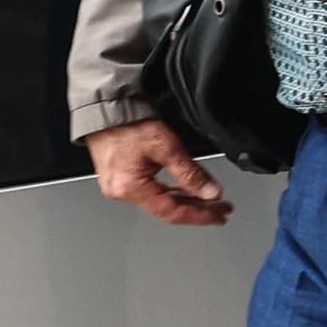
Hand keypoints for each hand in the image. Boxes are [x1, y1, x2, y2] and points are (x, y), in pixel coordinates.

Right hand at [85, 118, 229, 225]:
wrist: (106, 110)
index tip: (219, 215)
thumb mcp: (167, 147)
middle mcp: (122, 192)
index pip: (172, 212)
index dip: (199, 216)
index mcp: (130, 188)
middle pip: (167, 210)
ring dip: (186, 201)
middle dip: (197, 210)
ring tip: (210, 201)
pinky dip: (172, 192)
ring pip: (161, 201)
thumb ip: (190, 172)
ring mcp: (120, 187)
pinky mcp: (122, 179)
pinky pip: (152, 192)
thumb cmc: (128, 124)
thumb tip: (210, 192)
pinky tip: (188, 192)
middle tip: (221, 209)